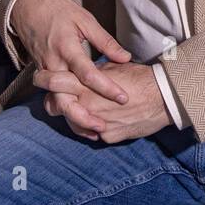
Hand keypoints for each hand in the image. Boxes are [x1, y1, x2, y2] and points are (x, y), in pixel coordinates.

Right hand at [10, 0, 132, 138]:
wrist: (28, 7)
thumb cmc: (59, 11)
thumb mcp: (85, 20)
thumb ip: (105, 41)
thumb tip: (125, 58)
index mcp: (67, 48)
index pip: (87, 73)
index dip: (106, 87)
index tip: (123, 97)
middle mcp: (54, 64)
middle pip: (64, 98)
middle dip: (82, 116)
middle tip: (102, 126)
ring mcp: (46, 72)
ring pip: (56, 104)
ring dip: (73, 120)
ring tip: (94, 131)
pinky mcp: (43, 75)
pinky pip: (52, 99)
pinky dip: (65, 112)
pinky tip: (80, 121)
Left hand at [37, 62, 170, 142]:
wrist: (163, 98)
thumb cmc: (140, 78)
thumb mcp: (113, 68)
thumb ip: (94, 72)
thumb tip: (84, 71)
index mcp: (87, 83)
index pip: (55, 81)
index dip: (43, 78)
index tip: (40, 77)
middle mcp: (87, 104)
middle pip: (55, 105)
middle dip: (53, 101)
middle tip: (53, 97)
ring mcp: (96, 123)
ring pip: (72, 122)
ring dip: (74, 115)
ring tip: (83, 107)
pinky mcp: (106, 136)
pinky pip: (92, 133)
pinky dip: (94, 126)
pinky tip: (102, 118)